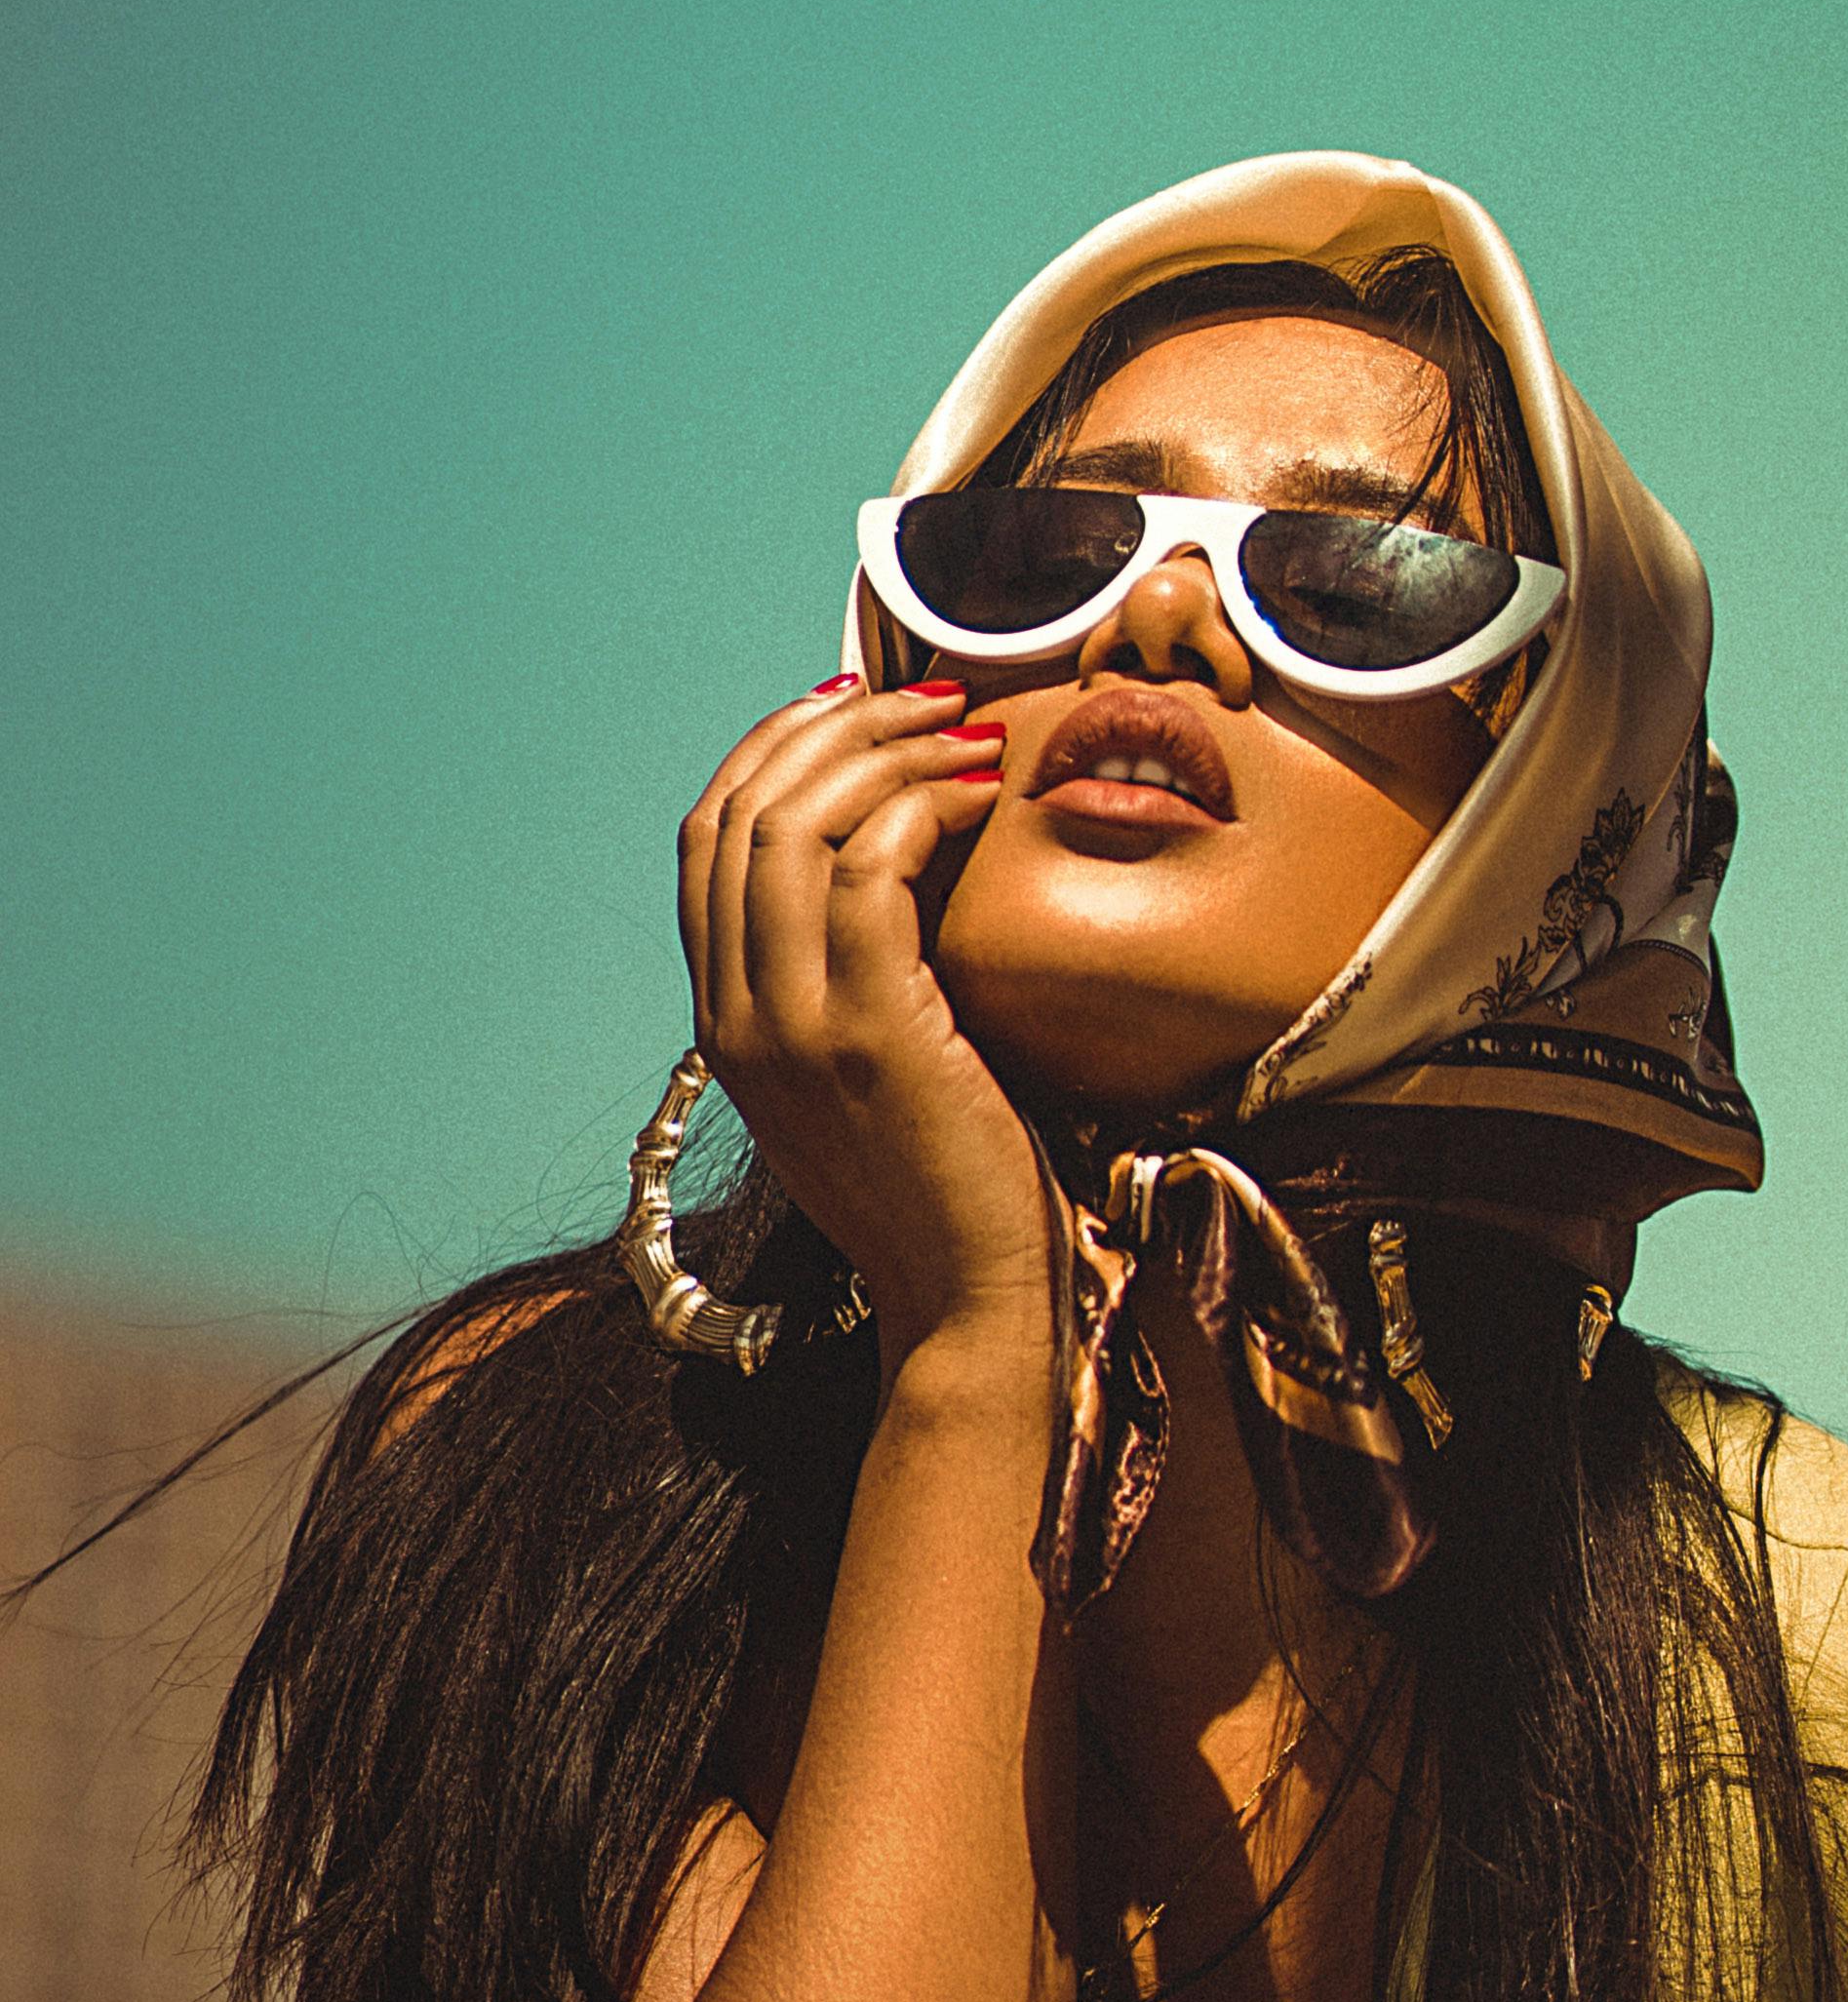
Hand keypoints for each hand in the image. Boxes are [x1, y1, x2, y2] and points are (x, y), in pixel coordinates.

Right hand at [676, 677, 1052, 1370]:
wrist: (972, 1306)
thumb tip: (899, 875)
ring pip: (798, 827)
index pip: (708, 842)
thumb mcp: (874, 1077)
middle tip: (927, 695)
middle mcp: (737, 1019)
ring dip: (889, 753)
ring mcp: (792, 1027)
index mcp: (727, 1025)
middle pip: (744, 813)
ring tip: (969, 731)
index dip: (772, 750)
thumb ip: (853, 986)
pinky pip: (872, 869)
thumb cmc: (954, 1192)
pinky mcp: (868, 1034)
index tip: (853, 702)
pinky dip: (924, 808)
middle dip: (834, 728)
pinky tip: (985, 800)